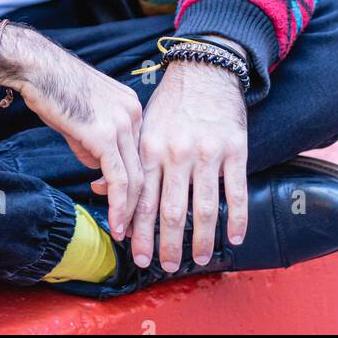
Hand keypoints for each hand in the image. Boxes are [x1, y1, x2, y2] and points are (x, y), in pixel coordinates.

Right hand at [0, 21, 143, 241]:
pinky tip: (114, 222)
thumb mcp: (85, 117)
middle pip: (143, 168)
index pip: (140, 153)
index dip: (134, 184)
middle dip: (137, 203)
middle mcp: (134, 114)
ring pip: (135, 178)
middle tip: (130, 227)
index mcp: (132, 107)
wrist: (38, 69)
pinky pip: (119, 179)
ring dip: (128, 210)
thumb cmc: (54, 89)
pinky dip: (118, 205)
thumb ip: (96, 143)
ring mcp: (122, 124)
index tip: (126, 207)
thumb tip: (99, 171)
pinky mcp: (105, 136)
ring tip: (121, 231)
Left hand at [91, 48, 247, 272]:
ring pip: (205, 207)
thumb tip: (100, 190)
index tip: (137, 255)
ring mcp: (208, 152)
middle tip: (166, 267)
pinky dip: (237, 218)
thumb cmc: (170, 103)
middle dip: (168, 243)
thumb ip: (126, 160)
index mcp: (151, 148)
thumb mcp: (142, 126)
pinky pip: (236, 191)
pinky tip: (233, 238)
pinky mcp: (235, 149)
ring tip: (198, 259)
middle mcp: (177, 153)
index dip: (139, 231)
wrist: (205, 70)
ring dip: (201, 239)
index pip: (142, 199)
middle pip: (172, 210)